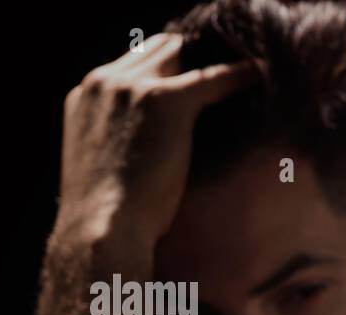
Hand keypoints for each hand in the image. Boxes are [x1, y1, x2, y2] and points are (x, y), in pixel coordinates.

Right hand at [54, 33, 258, 255]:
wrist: (103, 233)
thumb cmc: (109, 223)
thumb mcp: (106, 172)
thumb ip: (121, 146)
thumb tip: (152, 157)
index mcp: (86, 97)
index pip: (130, 66)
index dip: (164, 72)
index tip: (192, 82)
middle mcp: (103, 82)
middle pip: (156, 51)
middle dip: (188, 60)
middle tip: (225, 75)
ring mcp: (131, 87)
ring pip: (179, 55)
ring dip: (209, 62)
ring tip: (244, 72)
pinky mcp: (163, 100)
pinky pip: (212, 78)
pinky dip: (237, 75)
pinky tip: (259, 75)